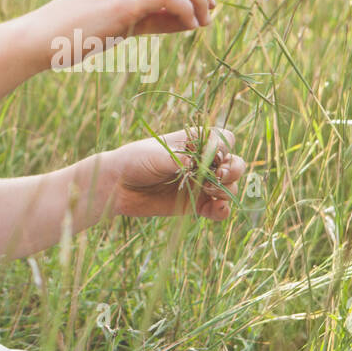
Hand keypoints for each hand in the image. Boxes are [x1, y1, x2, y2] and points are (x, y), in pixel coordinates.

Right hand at [31, 0, 216, 69]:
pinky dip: (187, 11)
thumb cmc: (81, 31)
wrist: (41, 38)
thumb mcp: (126, 18)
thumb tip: (197, 20)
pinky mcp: (122, 1)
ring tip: (200, 23)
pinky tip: (188, 27)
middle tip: (209, 11)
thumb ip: (159, 15)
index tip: (206, 3)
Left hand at [107, 126, 245, 220]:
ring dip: (227, 189)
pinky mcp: (197, 205)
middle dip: (234, 169)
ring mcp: (201, 184)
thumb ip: (178, 159)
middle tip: (219, 175)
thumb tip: (196, 165)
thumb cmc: (135, 160)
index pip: (225, 140)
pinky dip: (223, 210)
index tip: (213, 156)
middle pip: (234, 163)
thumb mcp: (156, 155)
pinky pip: (219, 210)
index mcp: (196, 142)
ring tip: (209, 191)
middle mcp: (203, 163)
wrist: (117, 185)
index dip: (224, 147)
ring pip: (230, 187)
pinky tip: (217, 209)